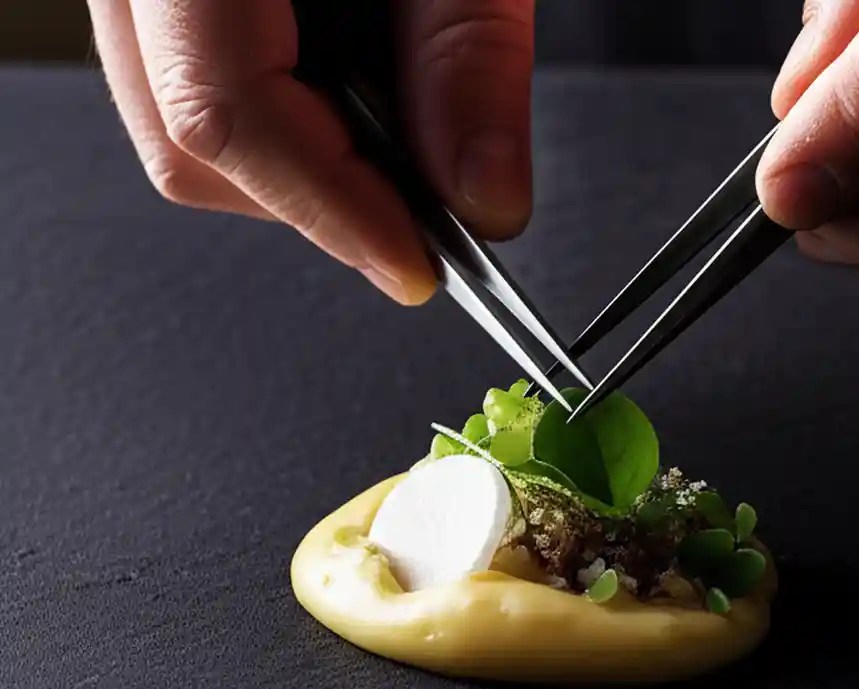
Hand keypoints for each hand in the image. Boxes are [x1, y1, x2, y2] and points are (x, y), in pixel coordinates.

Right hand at [88, 0, 534, 304]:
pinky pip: (191, 73)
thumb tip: (482, 200)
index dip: (330, 211)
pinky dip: (285, 109)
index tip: (419, 267)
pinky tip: (354, 87)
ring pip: (181, 119)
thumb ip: (468, 57)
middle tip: (424, 215)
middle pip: (188, 139)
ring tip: (400, 132)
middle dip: (317, 199)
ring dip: (302, 162)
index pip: (223, 113)